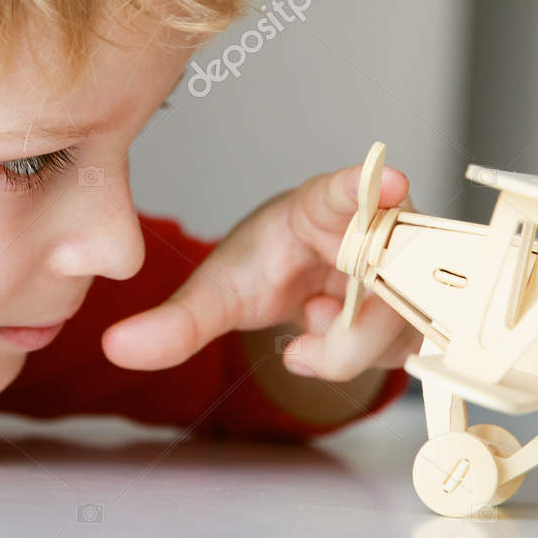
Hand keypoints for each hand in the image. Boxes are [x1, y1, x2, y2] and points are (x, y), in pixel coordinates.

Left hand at [103, 159, 419, 380]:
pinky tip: (333, 335)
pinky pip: (405, 343)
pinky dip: (364, 356)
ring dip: (350, 345)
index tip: (388, 182)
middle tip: (310, 324)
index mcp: (323, 206)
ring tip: (313, 322)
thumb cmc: (266, 264)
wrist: (294, 276)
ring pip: (399, 322)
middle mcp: (374, 228)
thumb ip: (175, 322)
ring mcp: (404, 265)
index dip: (370, 186)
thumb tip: (117, 346)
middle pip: (384, 284)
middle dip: (346, 329)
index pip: (350, 190)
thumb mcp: (216, 292)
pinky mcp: (419, 300)